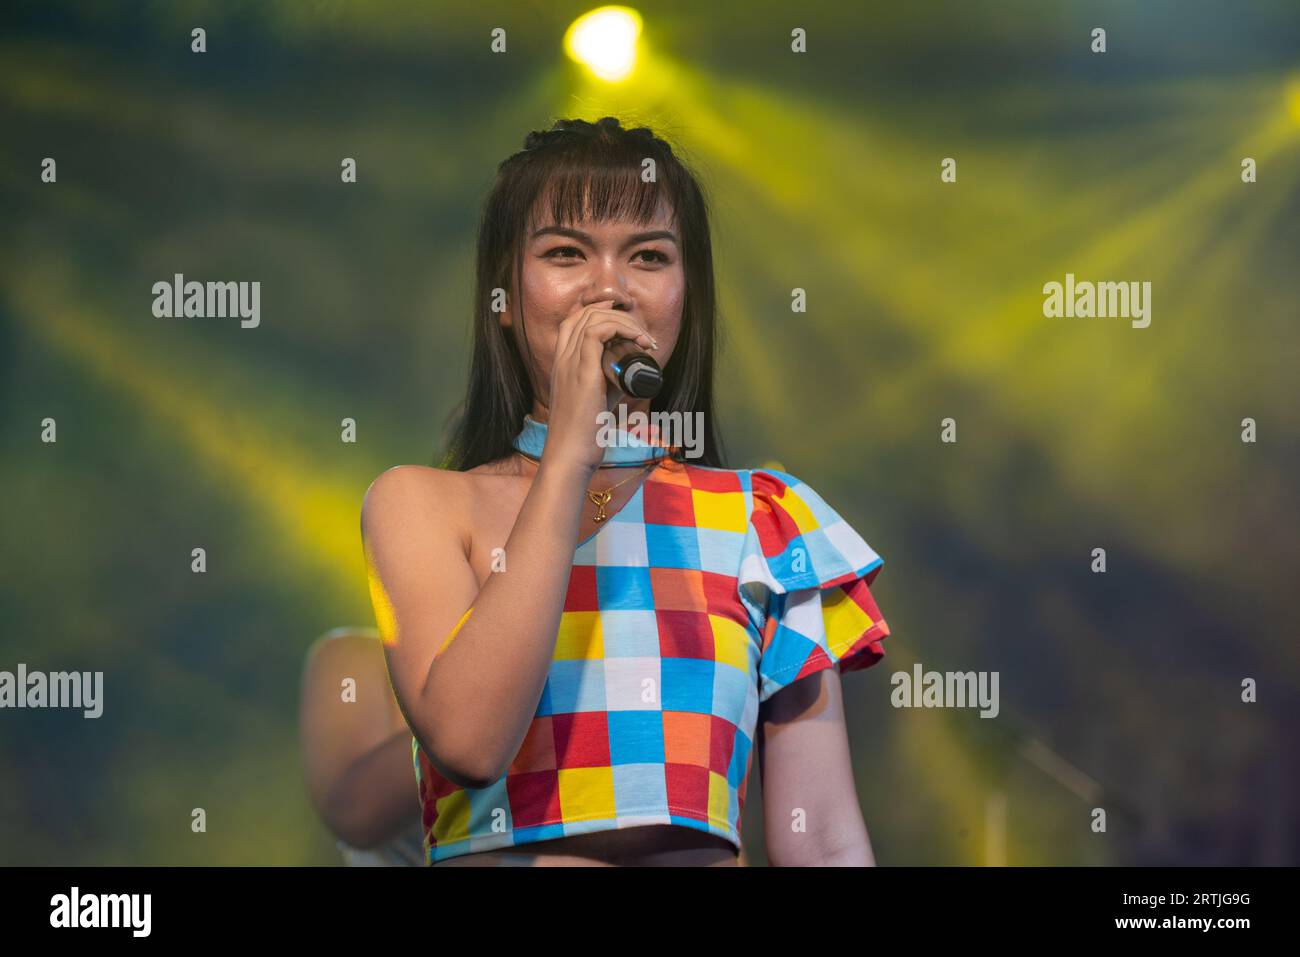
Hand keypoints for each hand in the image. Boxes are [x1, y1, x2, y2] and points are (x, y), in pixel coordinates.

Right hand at [542, 299, 656, 471]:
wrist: (570, 454)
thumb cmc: (584, 432)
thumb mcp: (599, 398)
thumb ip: (610, 381)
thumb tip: (632, 371)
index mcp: (562, 363)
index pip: (575, 321)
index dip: (601, 313)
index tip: (628, 326)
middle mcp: (562, 358)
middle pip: (585, 314)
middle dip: (618, 316)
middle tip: (641, 335)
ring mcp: (570, 363)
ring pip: (592, 319)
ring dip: (625, 323)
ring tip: (645, 340)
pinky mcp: (582, 372)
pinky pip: (598, 333)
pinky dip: (621, 329)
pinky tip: (638, 342)